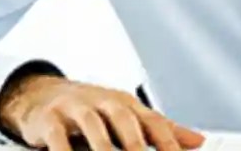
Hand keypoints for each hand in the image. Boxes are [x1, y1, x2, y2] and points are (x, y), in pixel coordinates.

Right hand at [0, 74, 205, 150]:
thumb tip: (199, 140)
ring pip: (91, 124)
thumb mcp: (127, 116)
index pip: (153, 121)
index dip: (169, 142)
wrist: (42, 96)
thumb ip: (161, 130)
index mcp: (126, 104)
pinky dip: (63, 150)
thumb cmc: (93, 110)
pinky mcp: (48, 119)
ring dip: (103, 147)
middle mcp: (102, 102)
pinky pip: (56, 136)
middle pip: (124, 118)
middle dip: (136, 143)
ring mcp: (74, 108)